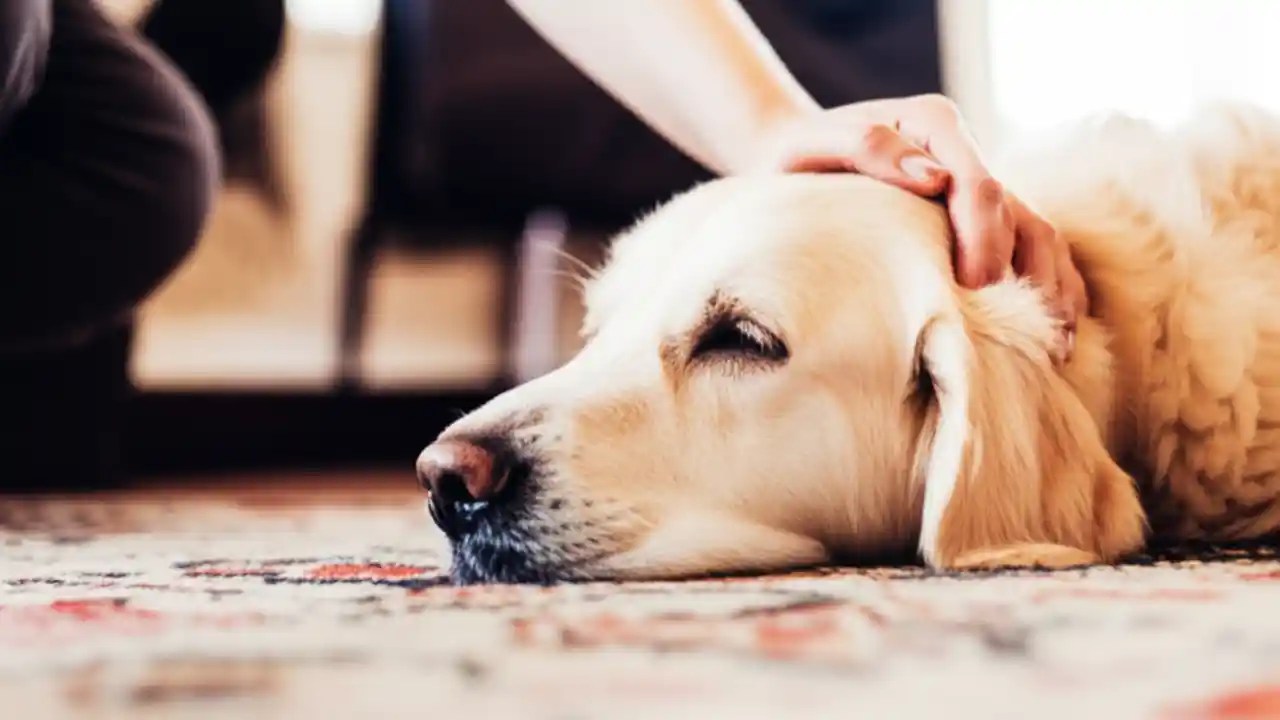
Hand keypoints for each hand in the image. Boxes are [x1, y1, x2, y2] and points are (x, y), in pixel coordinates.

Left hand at [753, 94, 1085, 354]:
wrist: (789, 155)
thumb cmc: (797, 156)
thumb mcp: (813, 143)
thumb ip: (869, 149)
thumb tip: (935, 181)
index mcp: (932, 125)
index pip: (977, 184)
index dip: (984, 237)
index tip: (974, 285)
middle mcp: (962, 152)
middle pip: (1017, 214)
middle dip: (1025, 273)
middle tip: (1021, 331)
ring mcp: (975, 186)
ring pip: (1037, 233)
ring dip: (1052, 287)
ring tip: (1056, 345)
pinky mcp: (978, 219)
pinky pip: (1032, 249)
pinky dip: (1050, 288)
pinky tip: (1056, 333)